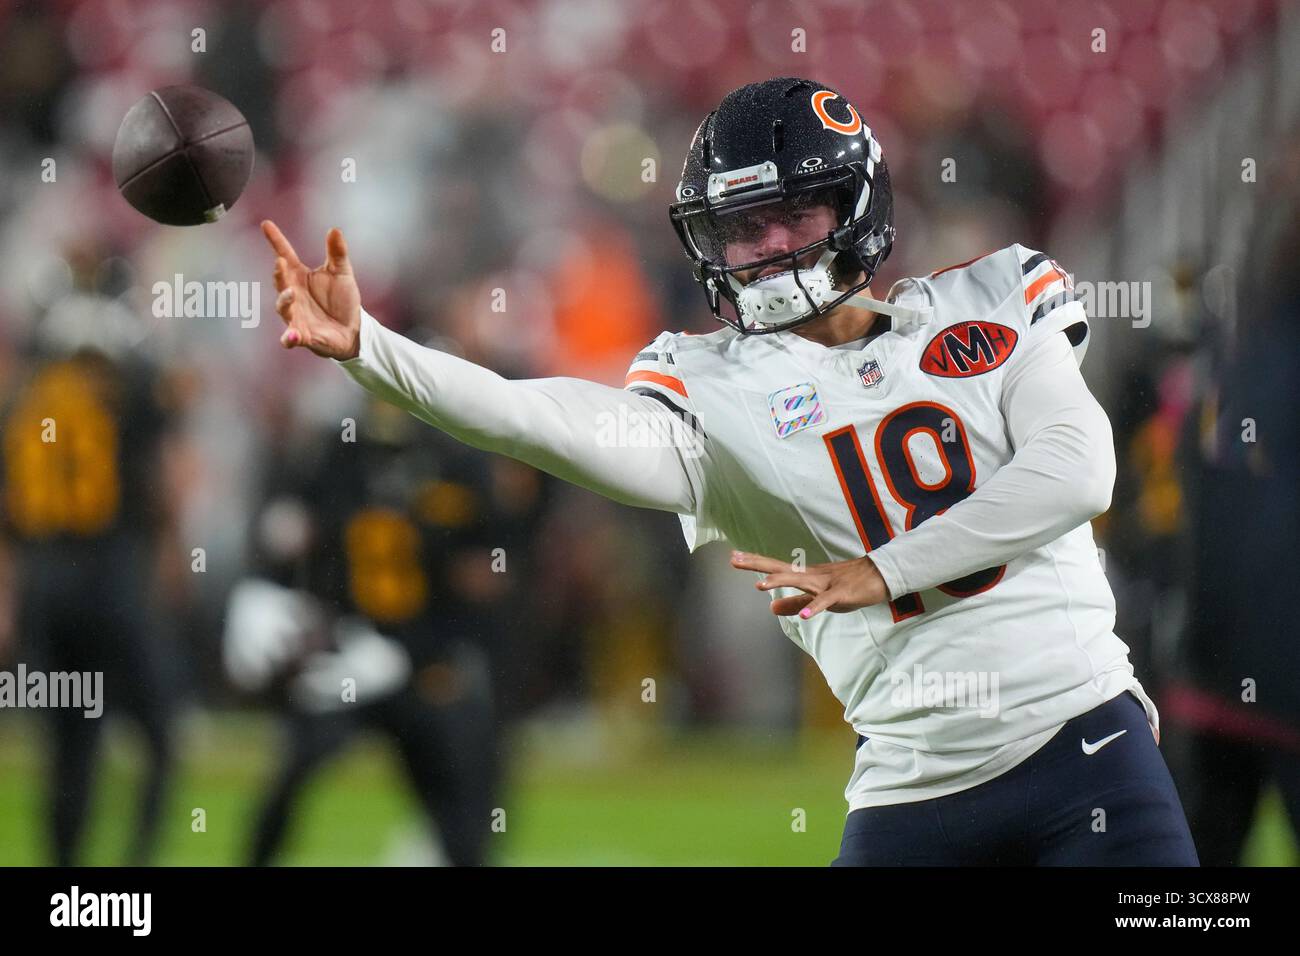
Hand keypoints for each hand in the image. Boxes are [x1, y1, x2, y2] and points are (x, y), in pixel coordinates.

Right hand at [262, 220, 361, 359]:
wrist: (353, 330)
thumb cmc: (343, 300)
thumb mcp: (342, 274)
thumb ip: (337, 253)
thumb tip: (335, 229)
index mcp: (300, 276)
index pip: (285, 255)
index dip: (276, 240)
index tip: (266, 224)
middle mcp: (293, 294)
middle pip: (280, 281)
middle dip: (278, 273)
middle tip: (280, 263)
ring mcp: (295, 315)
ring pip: (283, 307)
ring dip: (285, 301)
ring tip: (291, 293)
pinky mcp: (302, 336)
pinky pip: (290, 338)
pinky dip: (289, 338)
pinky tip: (292, 336)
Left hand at [730, 550, 889, 618]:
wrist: (880, 575)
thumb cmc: (847, 584)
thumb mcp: (817, 596)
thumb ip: (794, 602)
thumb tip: (770, 608)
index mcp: (805, 576)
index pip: (776, 568)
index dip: (755, 563)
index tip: (733, 557)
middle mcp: (811, 575)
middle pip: (780, 569)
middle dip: (757, 564)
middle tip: (734, 559)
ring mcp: (826, 583)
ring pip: (800, 581)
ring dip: (780, 582)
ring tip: (760, 585)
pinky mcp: (841, 594)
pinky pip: (826, 601)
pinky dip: (815, 607)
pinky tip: (804, 617)